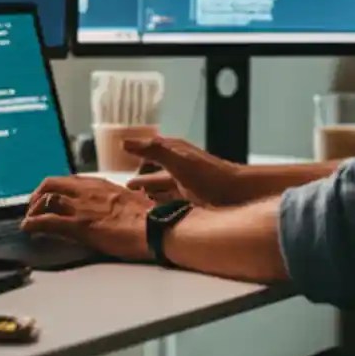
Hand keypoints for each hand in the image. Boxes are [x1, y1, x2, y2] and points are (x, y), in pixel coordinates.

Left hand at [21, 176, 153, 260]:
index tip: (52, 196)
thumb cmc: (151, 218)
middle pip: (52, 183)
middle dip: (39, 194)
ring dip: (34, 209)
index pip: (71, 180)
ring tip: (29, 219)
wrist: (156, 227)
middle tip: (35, 206)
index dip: (57, 188)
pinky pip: (47, 221)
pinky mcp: (78, 225)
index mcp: (101, 184)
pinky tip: (27, 228)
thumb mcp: (131, 201)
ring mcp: (81, 207)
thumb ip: (118, 200)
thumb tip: (118, 206)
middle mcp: (88, 191)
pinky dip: (33, 223)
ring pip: (46, 199)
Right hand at [124, 137, 244, 206]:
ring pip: (161, 187)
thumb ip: (152, 150)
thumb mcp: (176, 159)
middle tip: (124, 187)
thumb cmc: (207, 174)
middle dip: (140, 177)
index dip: (136, 152)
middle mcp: (178, 165)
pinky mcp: (190, 199)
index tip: (119, 157)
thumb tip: (123, 143)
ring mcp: (185, 183)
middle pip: (154, 170)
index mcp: (174, 151)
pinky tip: (151, 212)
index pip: (149, 149)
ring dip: (148, 193)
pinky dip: (158, 204)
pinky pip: (168, 201)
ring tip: (133, 201)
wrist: (236, 194)